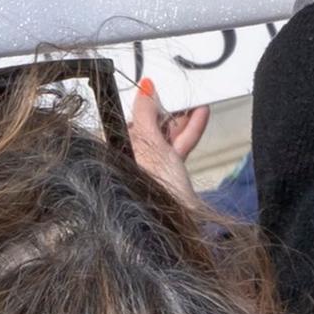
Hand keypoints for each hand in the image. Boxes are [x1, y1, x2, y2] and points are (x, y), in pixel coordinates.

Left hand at [125, 84, 210, 209]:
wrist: (176, 224)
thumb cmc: (154, 192)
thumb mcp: (151, 142)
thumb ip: (146, 114)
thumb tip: (144, 89)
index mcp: (113, 153)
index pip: (125, 120)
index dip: (141, 105)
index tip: (153, 89)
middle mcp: (128, 161)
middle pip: (146, 127)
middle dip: (165, 110)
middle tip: (177, 93)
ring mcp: (148, 169)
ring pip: (163, 137)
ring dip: (181, 118)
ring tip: (195, 101)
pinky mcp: (166, 176)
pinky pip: (175, 148)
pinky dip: (187, 133)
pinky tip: (199, 116)